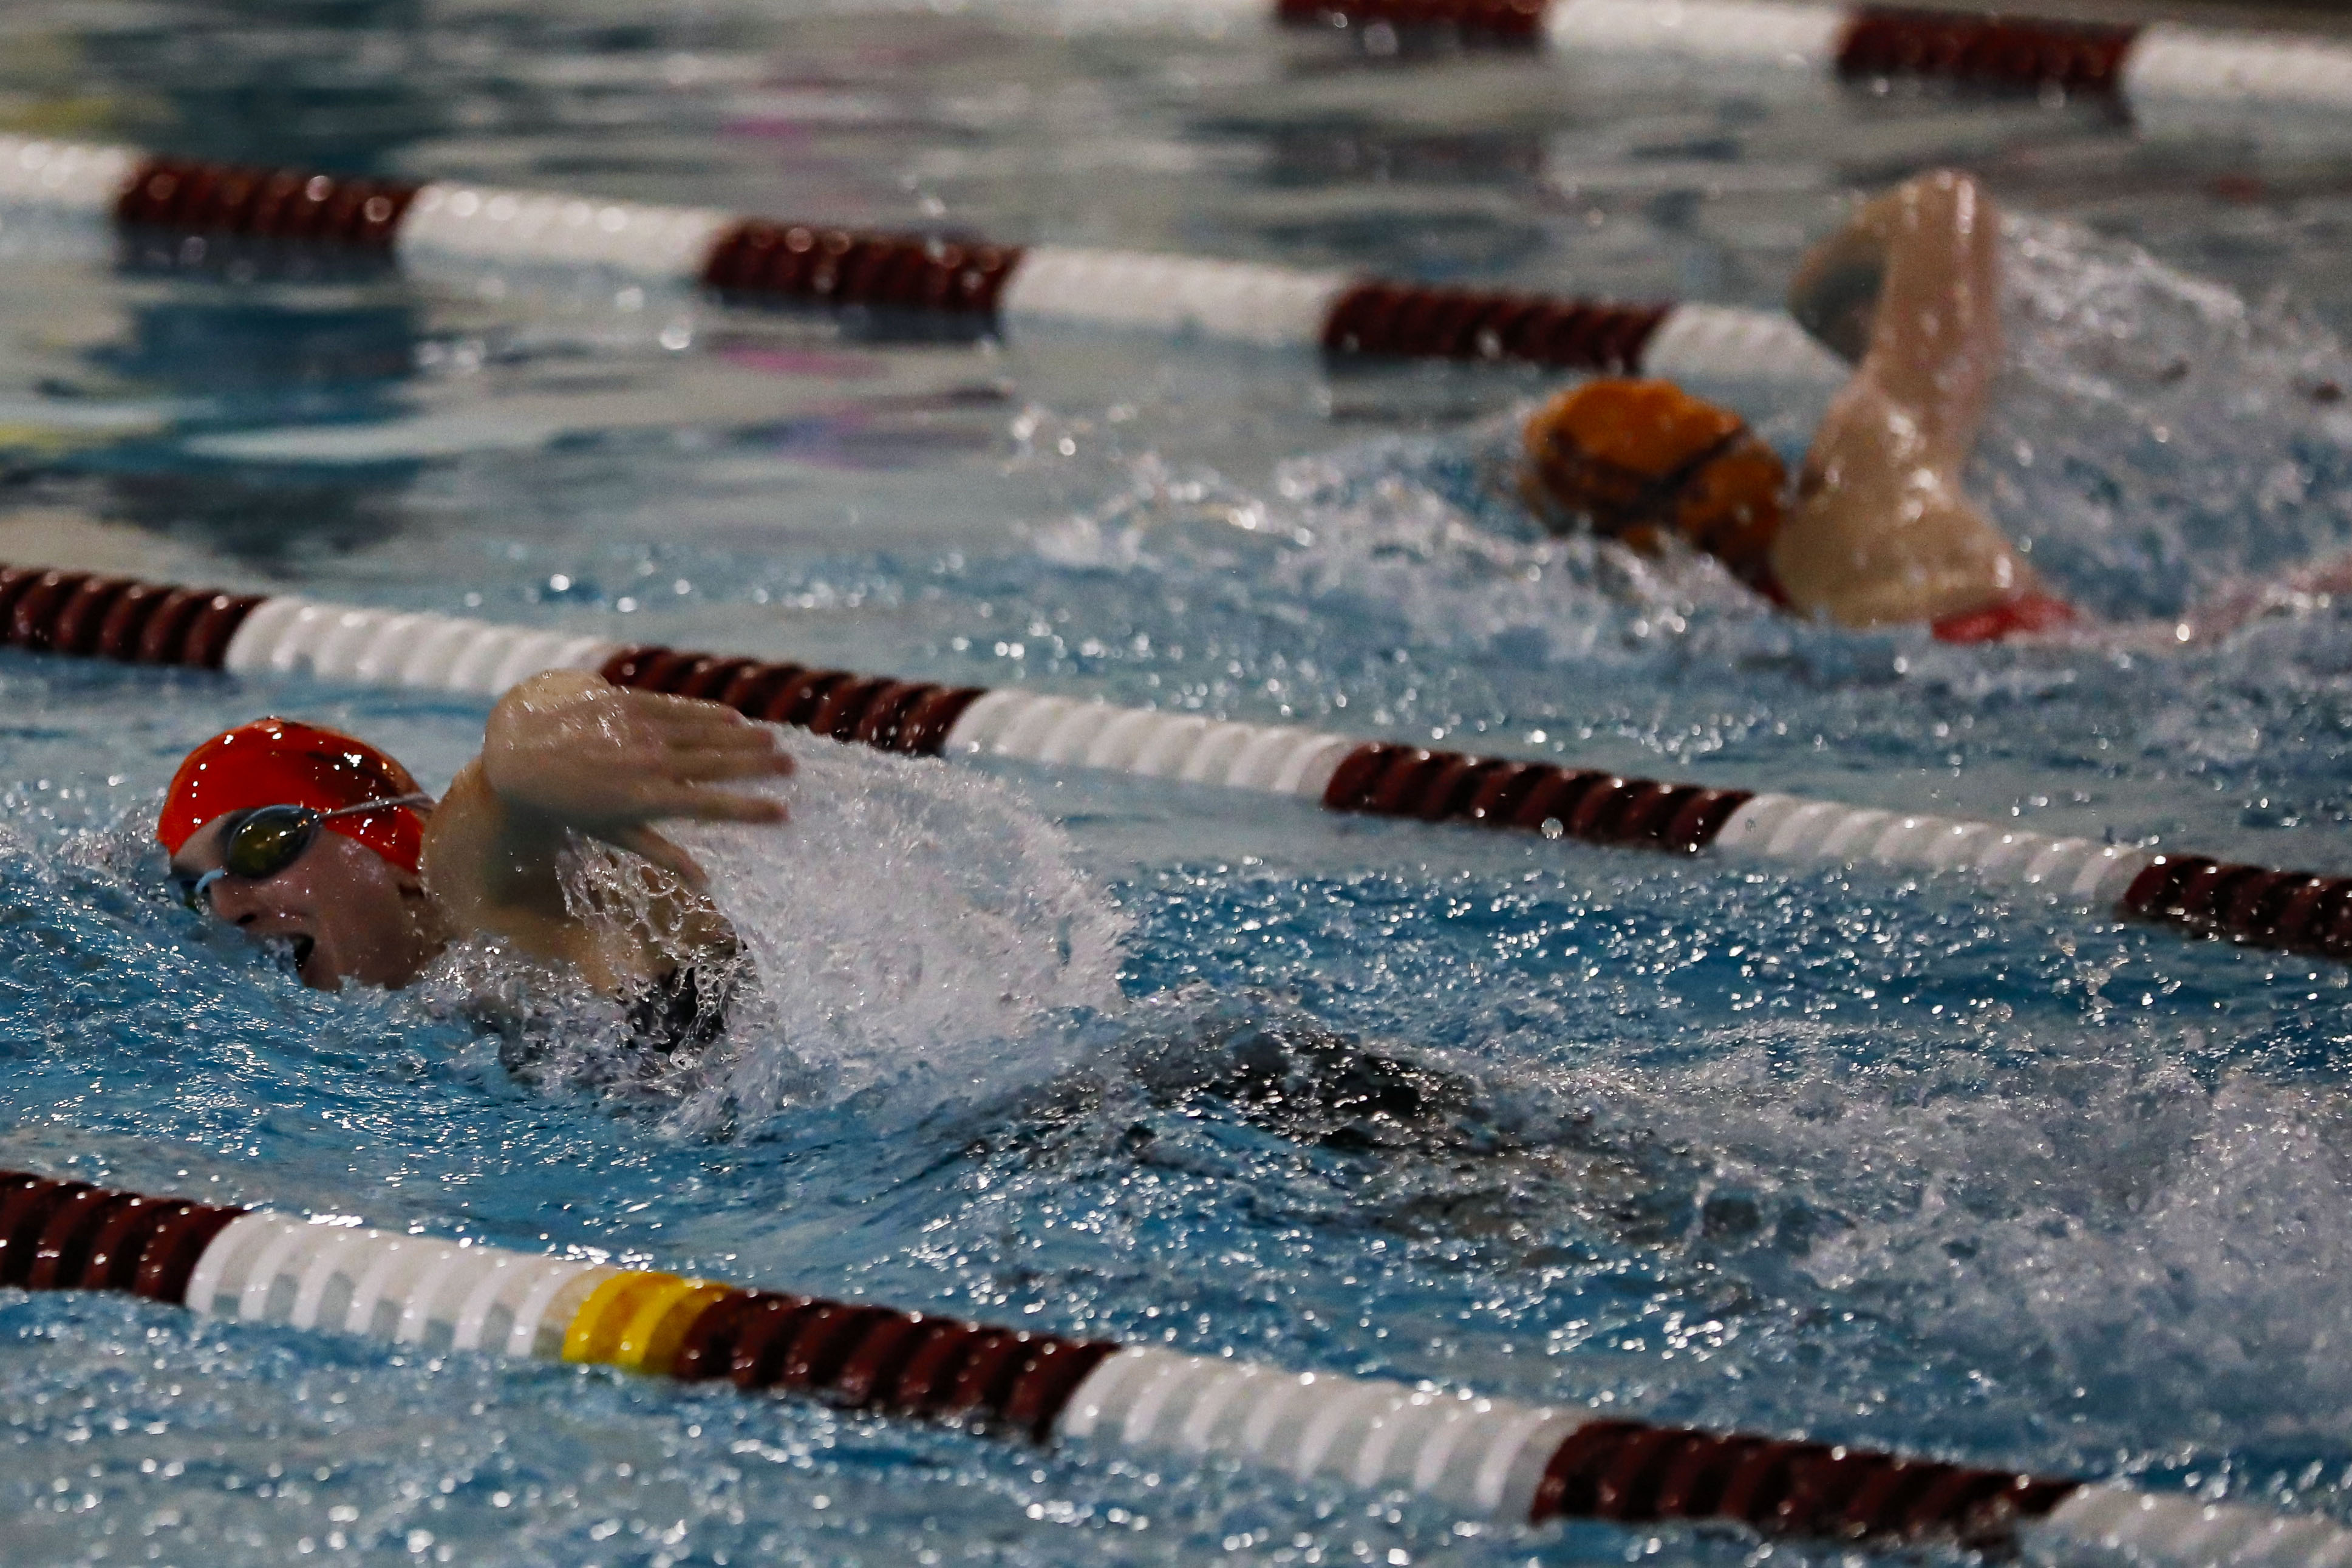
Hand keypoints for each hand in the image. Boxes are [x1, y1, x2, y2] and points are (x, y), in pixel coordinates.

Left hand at [480, 670, 793, 888]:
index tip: (783, 813)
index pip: (711, 806)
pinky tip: (733, 717)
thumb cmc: (570, 806)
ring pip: (703, 733)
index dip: (749, 810)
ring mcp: (638, 730)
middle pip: (716, 764)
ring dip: (742, 737)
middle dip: (758, 766)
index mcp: (646, 800)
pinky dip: (708, 713)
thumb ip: (663, 854)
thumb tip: (706, 883)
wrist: (521, 757)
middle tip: (792, 767)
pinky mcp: (627, 703)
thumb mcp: (614, 835)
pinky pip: (678, 708)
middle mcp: (647, 763)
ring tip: (775, 741)